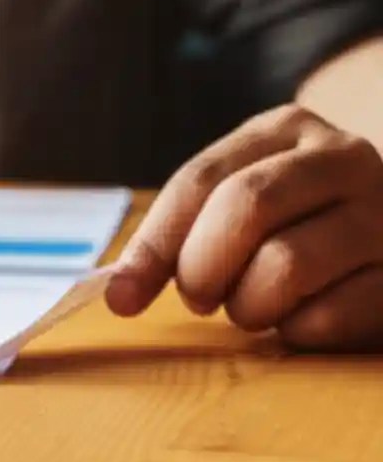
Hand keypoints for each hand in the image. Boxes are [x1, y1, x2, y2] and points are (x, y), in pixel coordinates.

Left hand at [105, 104, 382, 350]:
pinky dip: (297, 332)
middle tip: (201, 299)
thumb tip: (116, 292)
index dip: (155, 244)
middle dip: (203, 267)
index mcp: (287, 130)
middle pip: (245, 206)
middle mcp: (345, 158)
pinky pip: (330, 316)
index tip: (121, 298)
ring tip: (255, 308)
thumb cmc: (300, 223)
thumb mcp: (244, 203)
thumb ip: (182, 232)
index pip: (201, 180)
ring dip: (250, 305)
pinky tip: (301, 322)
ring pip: (287, 264)